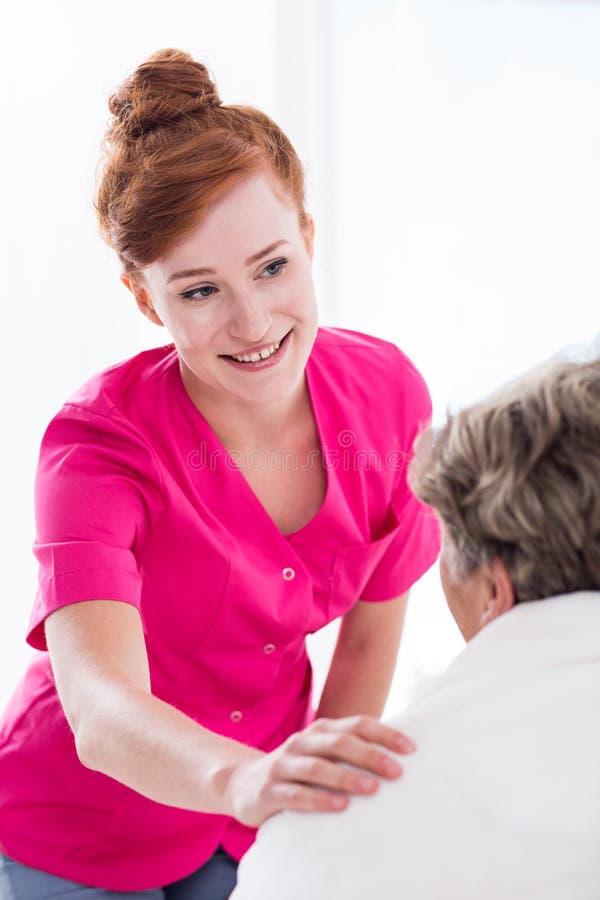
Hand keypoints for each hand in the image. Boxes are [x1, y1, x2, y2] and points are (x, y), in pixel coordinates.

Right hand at [224, 715, 414, 826]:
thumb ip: (348, 752)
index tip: (411, 748)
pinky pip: (296, 794)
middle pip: (339, 742)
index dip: (384, 734)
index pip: (356, 725)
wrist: (241, 783)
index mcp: (320, 731)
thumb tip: (396, 757)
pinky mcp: (269, 791)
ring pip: (318, 766)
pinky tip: (340, 806)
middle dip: (370, 755)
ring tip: (373, 789)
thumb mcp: (319, 754)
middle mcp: (302, 742)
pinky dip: (319, 799)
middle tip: (397, 771)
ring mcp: (284, 765)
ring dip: (347, 777)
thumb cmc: (295, 769)